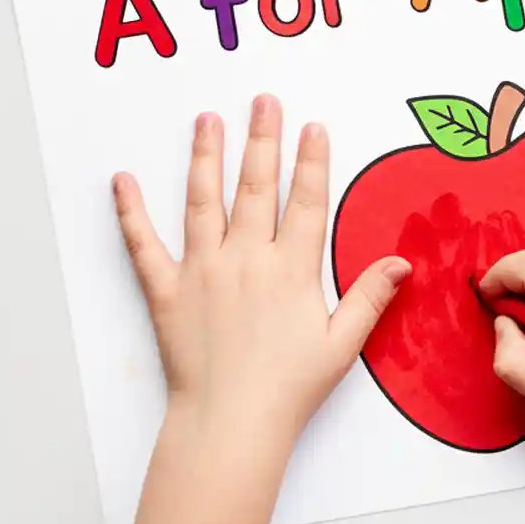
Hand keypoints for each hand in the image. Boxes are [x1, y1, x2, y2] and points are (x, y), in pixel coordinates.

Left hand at [112, 94, 410, 442]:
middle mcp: (246, 259)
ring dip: (205, 157)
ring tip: (207, 120)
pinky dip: (130, 212)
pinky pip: (144, 245)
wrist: (230, 422)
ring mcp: (202, 271)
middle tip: (262, 101)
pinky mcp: (166, 291)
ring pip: (203, 202)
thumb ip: (370, 297)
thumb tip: (402, 262)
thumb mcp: (342, 344)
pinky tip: (122, 181)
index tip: (313, 127)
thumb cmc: (289, 388)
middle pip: (255, 188)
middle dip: (261, 140)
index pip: (306, 202)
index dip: (312, 162)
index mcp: (291, 271)